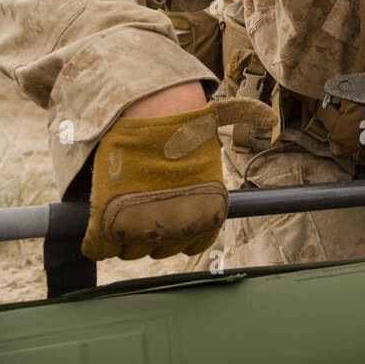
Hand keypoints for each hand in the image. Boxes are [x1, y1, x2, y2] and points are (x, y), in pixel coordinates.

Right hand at [84, 97, 275, 260]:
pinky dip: (94, 241)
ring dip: (122, 236)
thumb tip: (270, 117)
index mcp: (211, 213)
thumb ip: (235, 133)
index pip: (192, 245)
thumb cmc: (182, 123)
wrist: (151, 112)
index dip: (176, 232)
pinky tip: (96, 226)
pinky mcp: (109, 224)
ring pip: (129, 251)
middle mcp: (182, 226)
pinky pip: (99, 248)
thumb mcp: (214, 137)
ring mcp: (145, 228)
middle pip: (158, 250)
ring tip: (118, 208)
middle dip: (147, 233)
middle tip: (138, 207)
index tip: (163, 213)